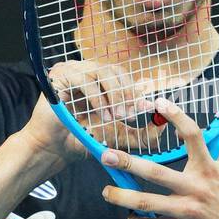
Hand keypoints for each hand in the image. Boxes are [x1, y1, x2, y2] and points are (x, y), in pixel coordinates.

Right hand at [20, 60, 155, 165]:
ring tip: (115, 117)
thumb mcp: (118, 136)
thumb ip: (140, 134)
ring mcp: (72, 69)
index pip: (123, 76)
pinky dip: (97, 98)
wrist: (55, 149)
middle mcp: (87, 71)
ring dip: (113, 96)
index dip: (135, 90)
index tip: (147, 107)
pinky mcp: (60, 75)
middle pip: (114, 70)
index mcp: (100, 80)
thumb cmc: (83, 139)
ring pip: (101, 72)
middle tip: (130, 114)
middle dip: (126, 92)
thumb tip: (163, 127)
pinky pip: (84, 79)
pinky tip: (101, 114)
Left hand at [98, 97, 218, 218]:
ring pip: (146, 202)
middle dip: (128, 163)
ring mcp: (188, 211)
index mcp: (208, 170)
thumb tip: (197, 132)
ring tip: (107, 192)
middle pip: (156, 172)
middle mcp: (197, 188)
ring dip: (121, 196)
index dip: (177, 117)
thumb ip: (212, 154)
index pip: (193, 136)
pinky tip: (130, 218)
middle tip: (107, 156)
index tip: (160, 103)